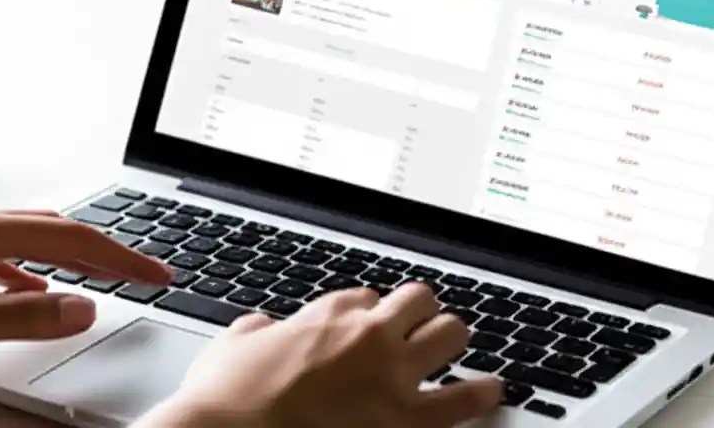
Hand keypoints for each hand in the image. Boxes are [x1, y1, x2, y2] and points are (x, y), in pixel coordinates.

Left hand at [0, 209, 170, 382]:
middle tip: (141, 270)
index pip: (69, 238)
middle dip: (103, 249)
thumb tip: (83, 308)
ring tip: (95, 276)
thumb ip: (25, 317)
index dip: (121, 257)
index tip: (155, 272)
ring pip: (22, 239)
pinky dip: (23, 270)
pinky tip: (23, 290)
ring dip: (65, 257)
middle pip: (52, 229)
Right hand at [137, 284, 501, 427]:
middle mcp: (367, 335)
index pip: (365, 298)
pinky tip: (489, 391)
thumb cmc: (224, 401)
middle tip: (417, 329)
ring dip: (451, 339)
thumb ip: (254, 333)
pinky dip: (481, 392)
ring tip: (454, 348)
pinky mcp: (407, 420)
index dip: (366, 314)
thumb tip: (260, 330)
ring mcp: (392, 375)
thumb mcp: (230, 347)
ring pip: (450, 333)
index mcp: (326, 315)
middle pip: (418, 300)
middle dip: (419, 313)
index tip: (364, 327)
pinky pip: (464, 397)